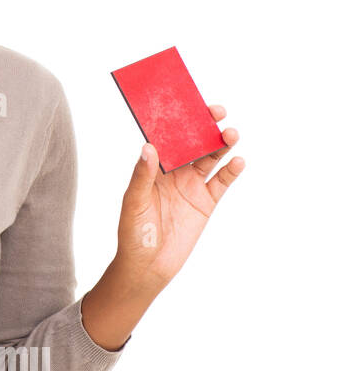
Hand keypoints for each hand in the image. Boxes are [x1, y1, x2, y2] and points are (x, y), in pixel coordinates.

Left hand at [115, 103, 243, 289]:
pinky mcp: (206, 202)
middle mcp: (173, 173)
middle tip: (216, 112)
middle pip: (192, 143)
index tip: (188, 105)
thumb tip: (148, 147)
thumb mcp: (134, 202)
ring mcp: (191, 186)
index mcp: (153, 168)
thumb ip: (143, 176)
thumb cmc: (133, 233)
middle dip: (204, 126)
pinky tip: (238, 161)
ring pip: (210, 158)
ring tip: (231, 134)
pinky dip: (231, 171)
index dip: (177, 120)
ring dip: (221, 144)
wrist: (148, 266)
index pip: (167, 138)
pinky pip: (222, 182)